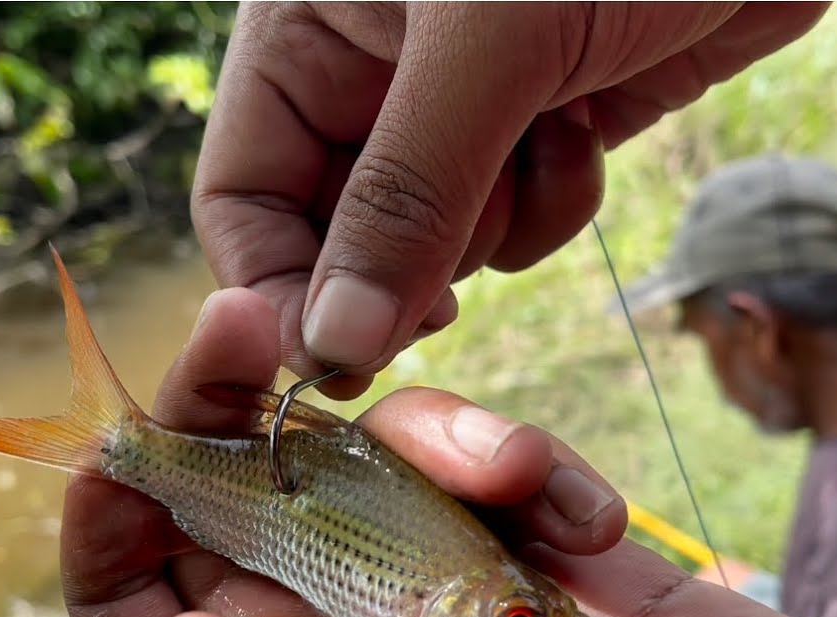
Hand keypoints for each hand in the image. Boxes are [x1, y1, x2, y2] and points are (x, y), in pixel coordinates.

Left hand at [62, 288, 836, 616]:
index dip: (123, 545)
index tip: (126, 449)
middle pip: (261, 527)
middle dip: (254, 427)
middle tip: (256, 326)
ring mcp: (477, 616)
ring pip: (385, 480)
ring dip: (425, 447)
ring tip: (502, 469)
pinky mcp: (574, 569)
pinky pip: (511, 481)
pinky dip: (538, 472)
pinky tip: (595, 521)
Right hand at [191, 1, 829, 398]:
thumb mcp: (487, 46)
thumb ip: (404, 194)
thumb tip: (333, 343)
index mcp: (305, 34)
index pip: (243, 195)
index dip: (279, 287)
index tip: (334, 361)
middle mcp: (371, 78)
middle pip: (341, 236)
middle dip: (407, 261)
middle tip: (456, 276)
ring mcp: (464, 112)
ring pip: (439, 244)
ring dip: (499, 221)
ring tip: (552, 128)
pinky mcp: (546, 131)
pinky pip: (522, 224)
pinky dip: (558, 199)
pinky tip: (593, 123)